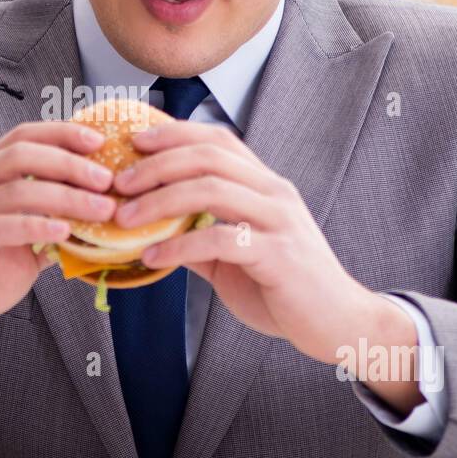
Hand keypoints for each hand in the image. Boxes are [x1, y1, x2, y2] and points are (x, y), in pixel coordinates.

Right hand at [0, 120, 117, 355]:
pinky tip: (64, 231)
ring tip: (100, 209)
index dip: (61, 133)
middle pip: (19, 154)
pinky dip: (36, 225)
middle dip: (69, 162)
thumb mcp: (20, 246)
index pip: (21, 138)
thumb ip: (48, 226)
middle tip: (105, 179)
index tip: (99, 141)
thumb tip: (94, 218)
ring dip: (65, 197)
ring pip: (14, 190)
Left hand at [110, 121, 418, 381]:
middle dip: (157, 164)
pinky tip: (153, 258)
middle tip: (119, 183)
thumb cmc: (284, 288)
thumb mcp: (235, 257)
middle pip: (209, 158)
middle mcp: (274, 193)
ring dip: (161, 201)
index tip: (135, 140)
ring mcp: (280, 221)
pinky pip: (222, 239)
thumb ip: (200, 238)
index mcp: (265, 186)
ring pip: (213, 190)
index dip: (175, 134)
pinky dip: (180, 246)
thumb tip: (153, 235)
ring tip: (125, 218)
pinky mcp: (279, 255)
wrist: (337, 323)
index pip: (218, 141)